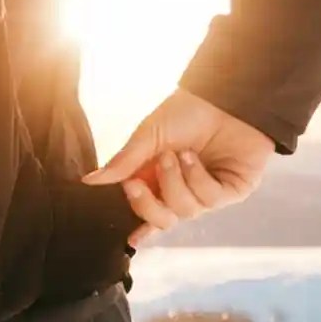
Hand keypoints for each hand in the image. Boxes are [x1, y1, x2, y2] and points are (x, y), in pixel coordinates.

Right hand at [83, 88, 275, 246]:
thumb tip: (89, 180)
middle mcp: (181, 190)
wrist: (222, 96)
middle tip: (136, 183)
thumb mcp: (147, 135)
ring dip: (174, 183)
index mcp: (157, 180)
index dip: (140, 225)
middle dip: (148, 205)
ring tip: (177, 155)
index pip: (147, 212)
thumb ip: (121, 162)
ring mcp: (206, 192)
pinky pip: (209, 200)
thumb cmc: (186, 112)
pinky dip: (197, 179)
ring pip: (185, 212)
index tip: (131, 222)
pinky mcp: (231, 191)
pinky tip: (194, 158)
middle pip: (163, 221)